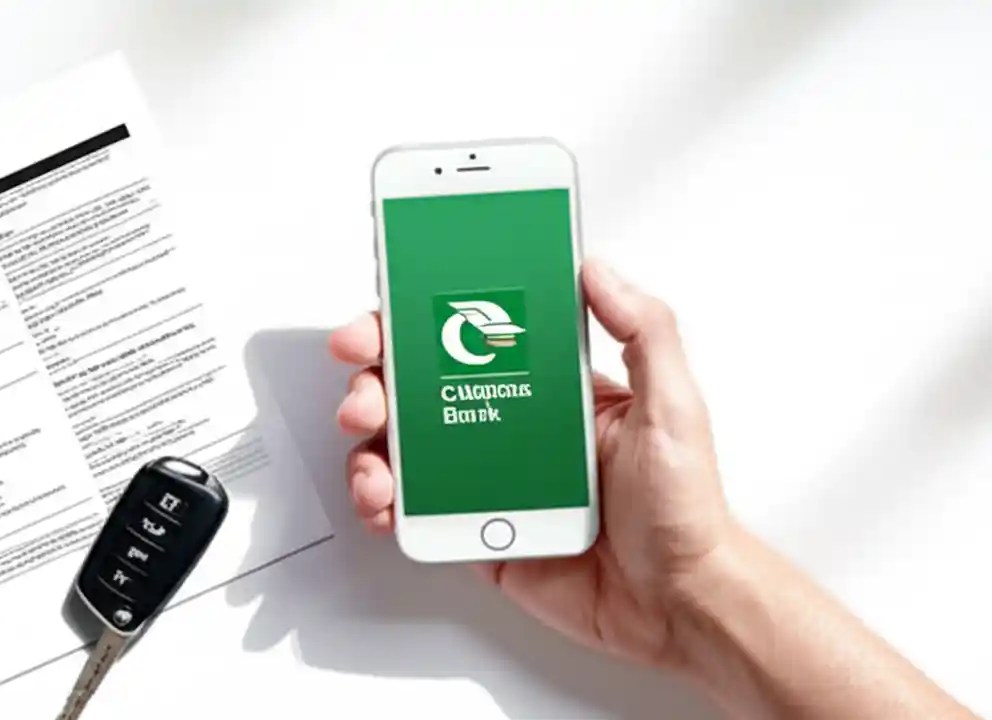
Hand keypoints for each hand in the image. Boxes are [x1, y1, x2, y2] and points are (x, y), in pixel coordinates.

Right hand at [328, 259, 732, 670]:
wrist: (677, 603)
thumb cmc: (683, 509)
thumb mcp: (673, 405)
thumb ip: (643, 330)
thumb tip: (597, 269)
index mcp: (549, 387)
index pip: (472, 335)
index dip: (419, 319)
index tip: (386, 311)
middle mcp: (510, 426)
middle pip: (419, 386)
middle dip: (375, 378)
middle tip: (366, 388)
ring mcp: (487, 478)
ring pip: (405, 446)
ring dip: (371, 443)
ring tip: (376, 458)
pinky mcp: (476, 529)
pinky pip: (415, 508)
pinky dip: (385, 501)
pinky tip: (386, 501)